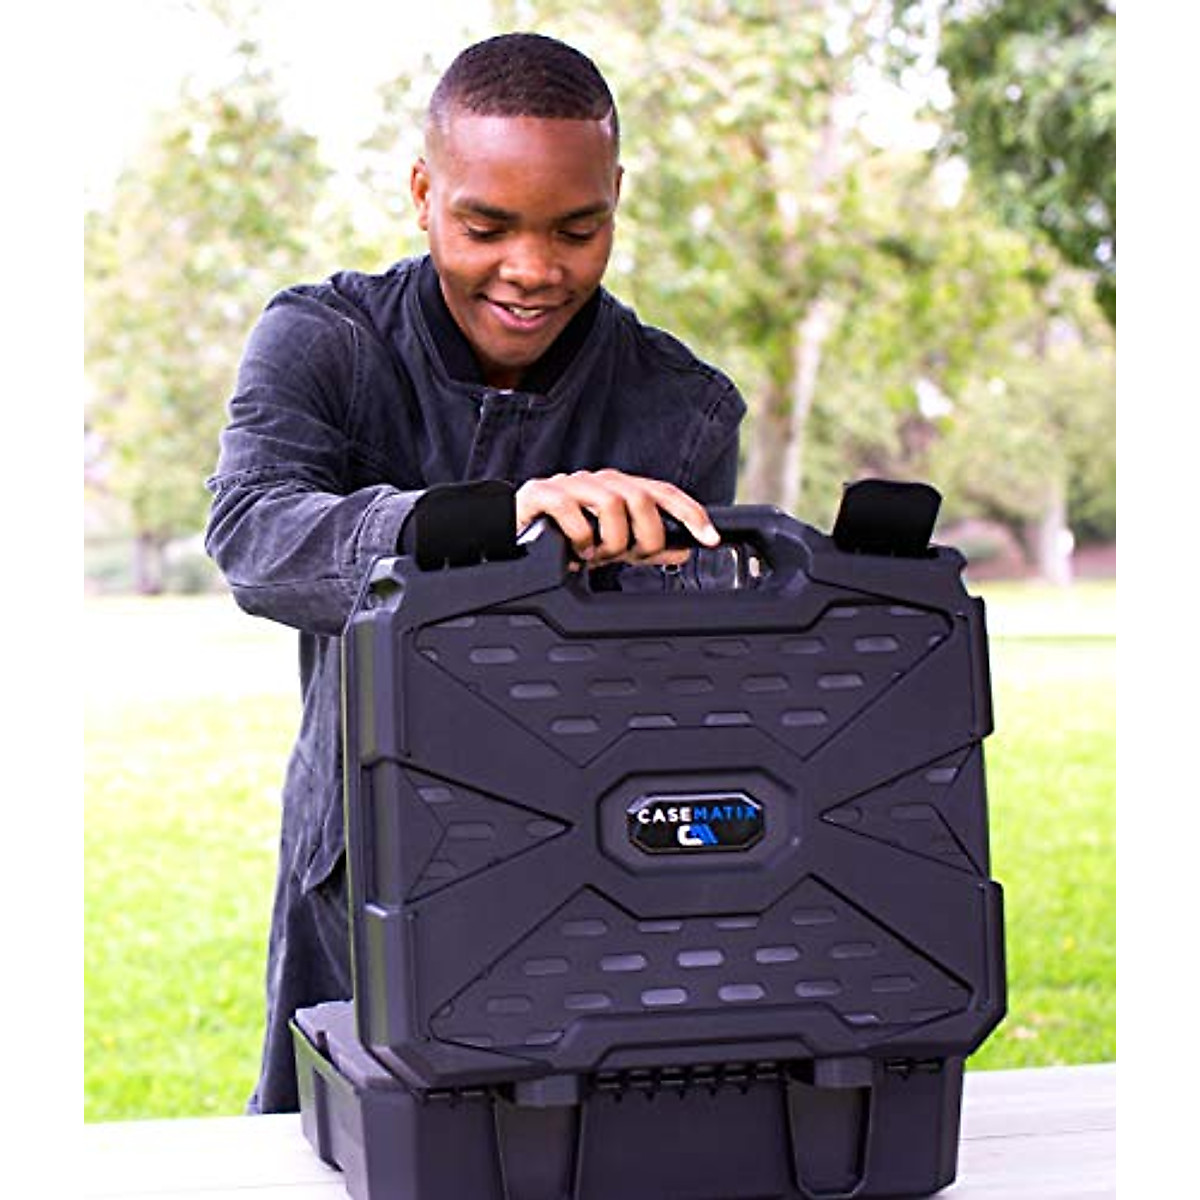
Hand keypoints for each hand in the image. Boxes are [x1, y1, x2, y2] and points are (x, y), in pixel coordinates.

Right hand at [515, 469, 720, 567]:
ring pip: (611, 505)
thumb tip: (683, 550)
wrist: (516, 536)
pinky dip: (580, 538)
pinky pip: (572, 512)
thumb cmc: (564, 538)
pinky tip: (574, 552)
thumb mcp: (612, 545)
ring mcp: (570, 484)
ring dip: (610, 541)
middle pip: (641, 499)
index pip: (664, 492)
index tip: (710, 538)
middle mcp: (598, 481)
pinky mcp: (542, 494)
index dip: (690, 513)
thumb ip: (646, 547)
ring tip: (596, 556)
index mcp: (618, 488)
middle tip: (629, 556)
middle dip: (644, 536)